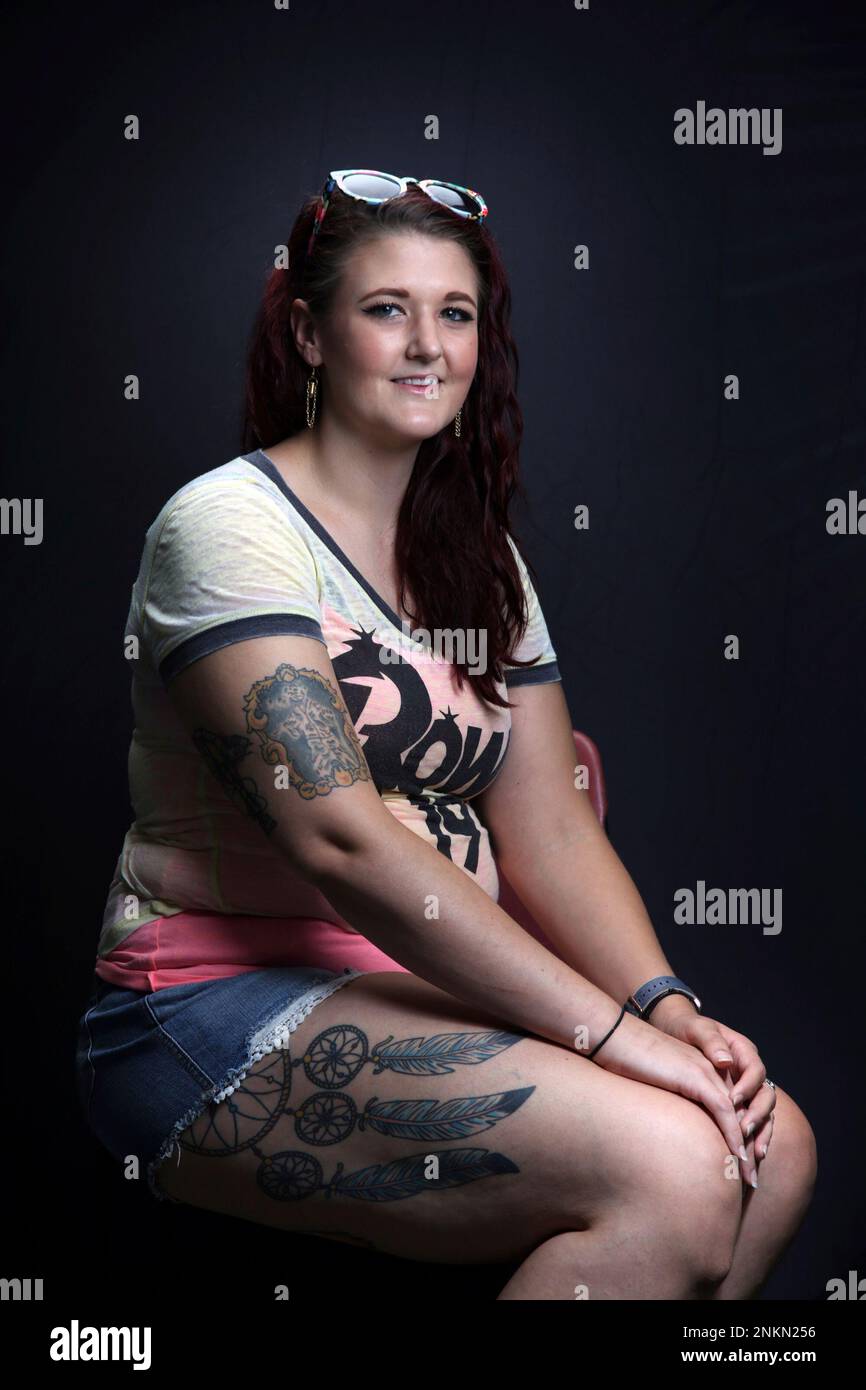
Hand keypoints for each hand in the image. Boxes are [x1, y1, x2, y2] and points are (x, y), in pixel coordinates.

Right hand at [588, 1005, 754, 1186]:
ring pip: (739, 1116)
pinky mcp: (697, 1077)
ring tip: (750, 1180)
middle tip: (752, 1183)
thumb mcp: (655, 1086)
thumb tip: (667, 1133)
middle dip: (750, 1151)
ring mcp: (706, 1073)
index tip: (740, 1171)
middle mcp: (711, 1072)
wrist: (614, 1036)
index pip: (733, 1111)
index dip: (740, 1141)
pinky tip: (738, 1157)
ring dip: (747, 1150)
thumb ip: (670, 1103)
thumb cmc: (626, 1062)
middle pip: (742, 1116)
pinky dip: (733, 1135)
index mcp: (703, 1073)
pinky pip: (724, 1111)